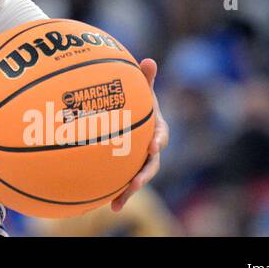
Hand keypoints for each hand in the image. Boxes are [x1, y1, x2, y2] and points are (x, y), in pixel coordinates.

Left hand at [111, 57, 167, 212]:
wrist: (132, 119)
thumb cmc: (138, 103)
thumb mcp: (142, 90)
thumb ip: (145, 78)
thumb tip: (149, 60)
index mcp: (156, 130)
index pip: (161, 136)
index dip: (158, 140)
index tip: (154, 144)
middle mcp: (150, 150)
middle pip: (151, 164)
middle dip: (145, 174)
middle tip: (137, 183)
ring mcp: (139, 162)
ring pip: (138, 178)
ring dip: (130, 190)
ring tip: (119, 202)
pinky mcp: (127, 170)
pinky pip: (123, 184)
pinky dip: (117, 195)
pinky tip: (107, 207)